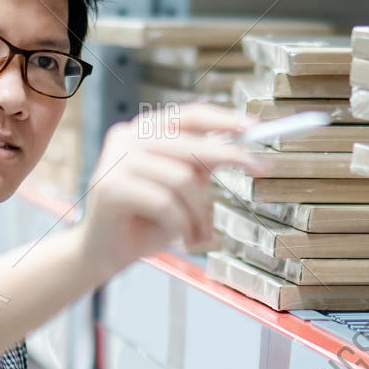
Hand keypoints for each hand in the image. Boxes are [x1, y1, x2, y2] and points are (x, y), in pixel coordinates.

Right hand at [77, 104, 267, 276]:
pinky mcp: (110, 186)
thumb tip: (239, 147)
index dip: (224, 119)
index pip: (190, 115)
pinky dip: (181, 224)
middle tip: (263, 167)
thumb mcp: (181, 189)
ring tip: (201, 235)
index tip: (256, 127)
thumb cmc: (145, 221)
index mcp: (145, 130)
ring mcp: (116, 159)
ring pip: (183, 179)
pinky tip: (182, 239)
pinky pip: (165, 202)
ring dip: (200, 213)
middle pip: (192, 144)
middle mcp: (128, 136)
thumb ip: (200, 166)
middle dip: (233, 156)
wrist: (105, 253)